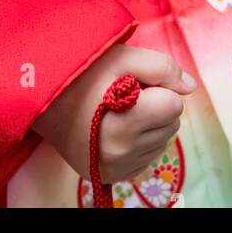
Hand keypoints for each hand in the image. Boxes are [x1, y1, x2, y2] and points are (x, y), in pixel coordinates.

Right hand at [32, 45, 195, 182]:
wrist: (41, 100)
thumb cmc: (80, 72)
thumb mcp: (120, 56)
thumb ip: (161, 66)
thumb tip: (189, 87)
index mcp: (124, 125)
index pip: (174, 105)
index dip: (158, 87)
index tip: (132, 82)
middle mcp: (122, 155)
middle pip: (171, 124)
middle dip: (156, 105)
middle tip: (123, 93)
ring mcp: (117, 169)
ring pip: (161, 140)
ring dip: (149, 123)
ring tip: (118, 108)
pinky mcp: (112, 176)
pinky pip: (147, 156)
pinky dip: (140, 140)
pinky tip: (116, 125)